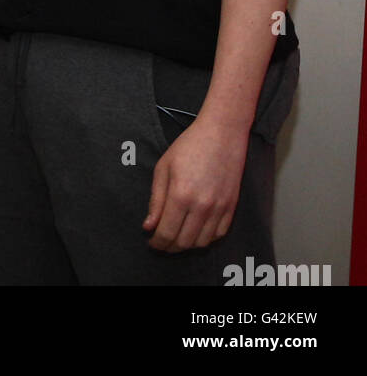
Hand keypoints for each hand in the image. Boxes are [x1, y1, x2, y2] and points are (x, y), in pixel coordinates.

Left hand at [144, 117, 249, 250]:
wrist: (221, 134)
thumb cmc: (189, 146)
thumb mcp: (163, 167)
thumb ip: (156, 200)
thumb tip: (149, 226)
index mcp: (180, 195)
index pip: (166, 232)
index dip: (157, 242)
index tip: (151, 242)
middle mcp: (201, 206)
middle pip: (183, 242)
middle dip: (169, 246)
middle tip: (161, 242)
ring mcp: (219, 208)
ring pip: (201, 243)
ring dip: (187, 245)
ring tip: (177, 237)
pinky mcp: (232, 207)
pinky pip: (218, 235)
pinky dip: (206, 239)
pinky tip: (196, 231)